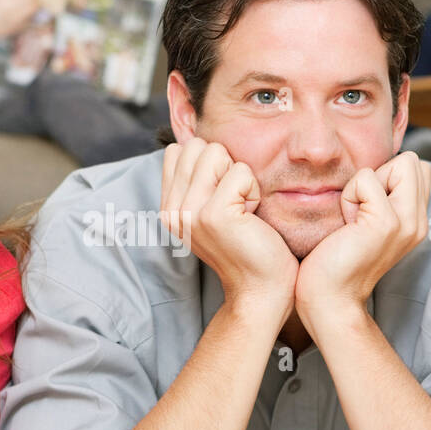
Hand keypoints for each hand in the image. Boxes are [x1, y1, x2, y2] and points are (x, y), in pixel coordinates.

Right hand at [161, 138, 297, 323]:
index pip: (180, 150)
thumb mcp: (211, 210)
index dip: (210, 163)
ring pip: (216, 152)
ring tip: (243, 209)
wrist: (261, 289)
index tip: (223, 196)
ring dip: (239, 176)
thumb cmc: (248, 245)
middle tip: (235, 203)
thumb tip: (198, 140)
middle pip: (198, 146)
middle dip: (224, 165)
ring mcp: (189, 212)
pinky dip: (253, 190)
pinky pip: (240, 171)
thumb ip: (198, 180)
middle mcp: (173, 210)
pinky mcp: (213, 215)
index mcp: (169, 208)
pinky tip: (252, 217)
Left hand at [295, 151, 430, 325]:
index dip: (385, 176)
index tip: (364, 209)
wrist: (329, 299)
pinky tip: (345, 225)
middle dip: (379, 175)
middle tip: (358, 212)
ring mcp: (406, 222)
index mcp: (416, 221)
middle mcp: (418, 222)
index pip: (417, 168)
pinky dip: (349, 195)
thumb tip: (375, 171)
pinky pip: (367, 178)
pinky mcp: (386, 223)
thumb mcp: (366, 224)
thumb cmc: (336, 261)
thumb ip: (380, 198)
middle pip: (412, 162)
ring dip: (363, 185)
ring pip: (399, 164)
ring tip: (352, 219)